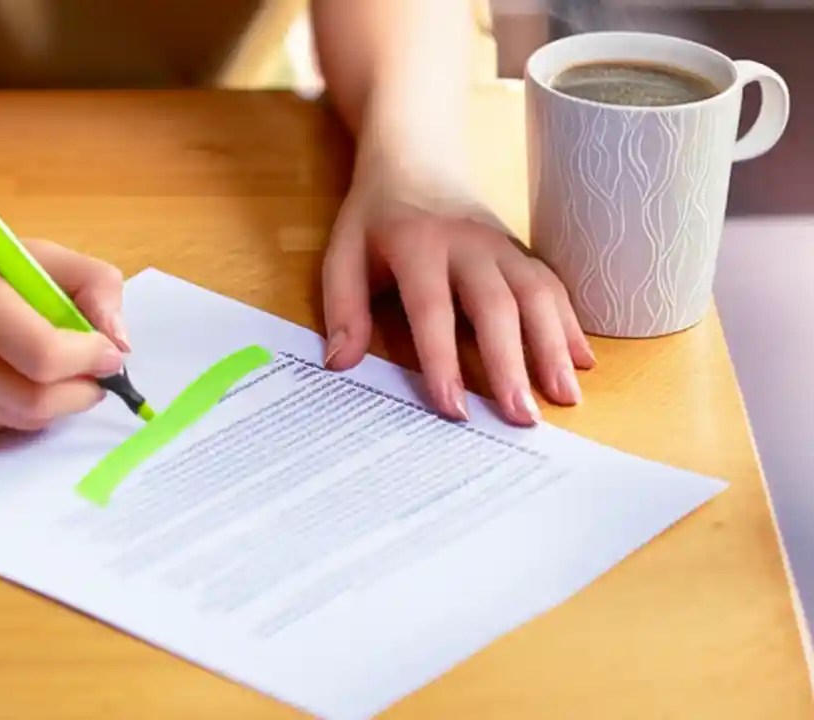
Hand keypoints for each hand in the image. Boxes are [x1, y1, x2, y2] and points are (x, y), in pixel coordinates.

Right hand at [0, 239, 129, 436]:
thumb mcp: (34, 257)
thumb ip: (92, 284)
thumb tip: (120, 344)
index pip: (43, 353)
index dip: (89, 359)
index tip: (109, 352)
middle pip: (36, 400)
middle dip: (82, 390)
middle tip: (95, 373)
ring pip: (24, 421)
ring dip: (58, 403)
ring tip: (57, 373)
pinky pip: (0, 429)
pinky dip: (24, 411)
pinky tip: (12, 381)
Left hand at [320, 161, 595, 426]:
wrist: (415, 159)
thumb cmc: (375, 218)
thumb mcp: (342, 254)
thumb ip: (342, 308)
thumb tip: (340, 363)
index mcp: (417, 244)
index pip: (431, 309)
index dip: (442, 360)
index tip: (454, 409)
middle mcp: (468, 243)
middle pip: (496, 305)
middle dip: (511, 364)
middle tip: (523, 417)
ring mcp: (502, 245)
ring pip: (537, 294)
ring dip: (555, 347)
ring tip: (566, 398)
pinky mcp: (523, 250)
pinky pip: (553, 285)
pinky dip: (571, 323)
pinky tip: (583, 362)